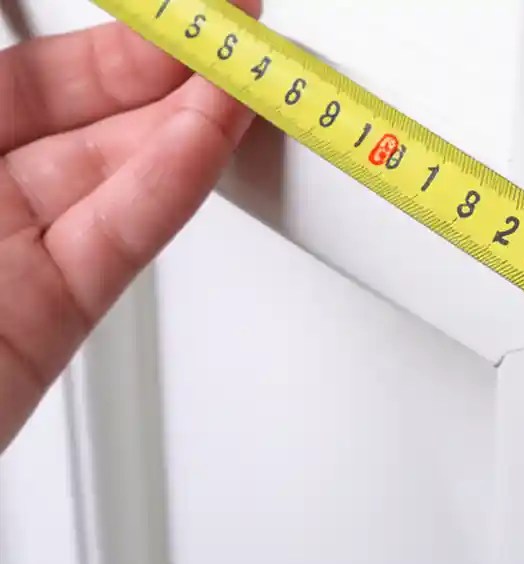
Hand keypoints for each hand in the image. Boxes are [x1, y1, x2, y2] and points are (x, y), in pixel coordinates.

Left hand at [0, 0, 259, 448]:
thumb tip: (2, 14)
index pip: (0, 48)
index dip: (73, 16)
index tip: (141, 0)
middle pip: (66, 98)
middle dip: (152, 58)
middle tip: (220, 26)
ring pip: (107, 166)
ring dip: (183, 118)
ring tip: (241, 73)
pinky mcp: (44, 315)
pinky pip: (116, 238)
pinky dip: (172, 187)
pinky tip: (210, 140)